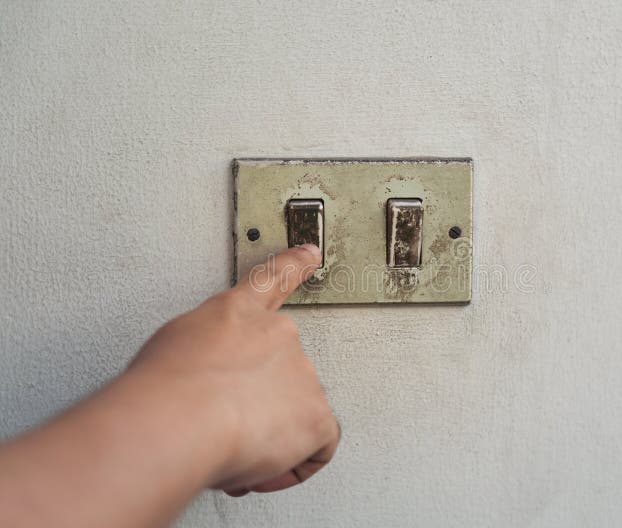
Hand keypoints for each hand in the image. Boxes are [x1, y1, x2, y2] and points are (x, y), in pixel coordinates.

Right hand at [127, 244, 338, 495]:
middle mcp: (280, 336)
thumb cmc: (163, 385)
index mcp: (239, 313)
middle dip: (256, 402)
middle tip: (225, 424)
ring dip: (268, 435)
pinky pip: (318, 446)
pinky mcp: (316, 415)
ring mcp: (302, 374)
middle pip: (280, 372)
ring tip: (230, 449)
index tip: (310, 253)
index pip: (271, 280)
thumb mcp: (172, 346)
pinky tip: (264, 469)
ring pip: (295, 413)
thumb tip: (204, 377)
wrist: (180, 414)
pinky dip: (294, 464)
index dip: (294, 264)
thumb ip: (202, 351)